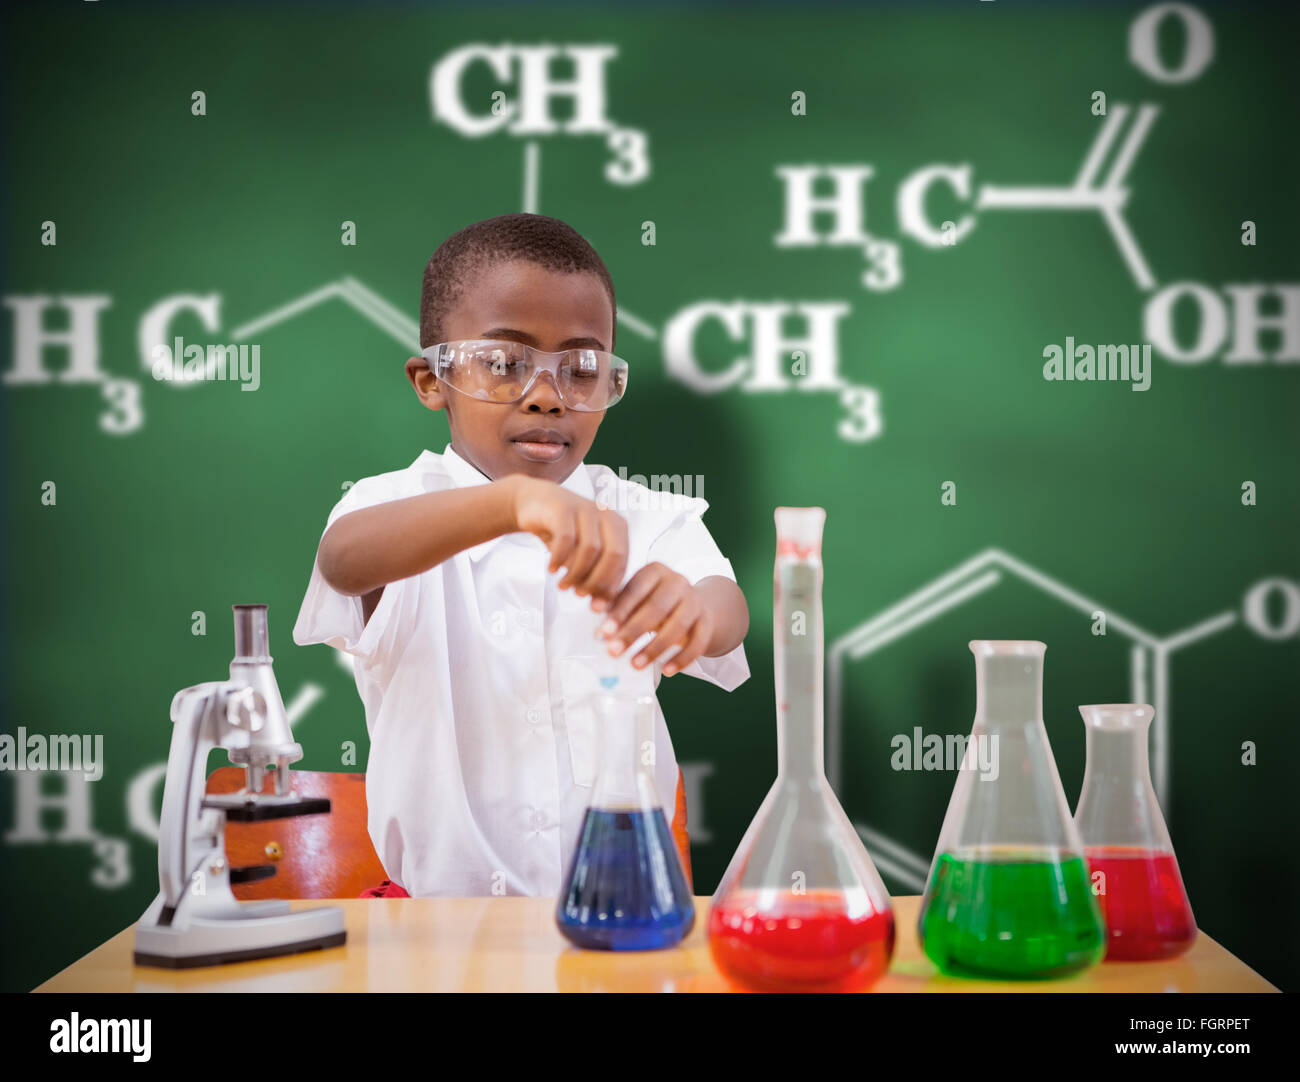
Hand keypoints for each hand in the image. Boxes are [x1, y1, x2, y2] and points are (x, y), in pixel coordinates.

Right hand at [509, 476, 628, 608]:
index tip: (594, 604)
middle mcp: (606, 515)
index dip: (610, 587)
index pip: (623, 562)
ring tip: (563, 585)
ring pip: (590, 549)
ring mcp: (585, 509)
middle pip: (613, 555)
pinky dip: (559, 559)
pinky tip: (552, 570)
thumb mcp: (584, 555)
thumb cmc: (565, 532)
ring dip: (576, 573)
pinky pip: (566, 539)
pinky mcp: (563, 508)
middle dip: (597, 581)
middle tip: (579, 594)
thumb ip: (595, 577)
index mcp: (618, 527)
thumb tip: (600, 607)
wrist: (537, 503)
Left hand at [598, 562, 713, 675]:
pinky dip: (681, 658)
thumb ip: (615, 610)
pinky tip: (666, 670)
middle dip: (632, 632)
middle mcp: (678, 582)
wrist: (690, 603)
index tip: (603, 632)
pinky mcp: (707, 621)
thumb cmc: (653, 601)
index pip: (635, 590)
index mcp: (655, 571)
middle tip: (613, 651)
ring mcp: (695, 601)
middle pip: (656, 608)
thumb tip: (598, 632)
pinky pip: (697, 642)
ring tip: (635, 664)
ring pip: (677, 626)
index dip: (619, 612)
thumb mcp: (635, 598)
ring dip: (654, 648)